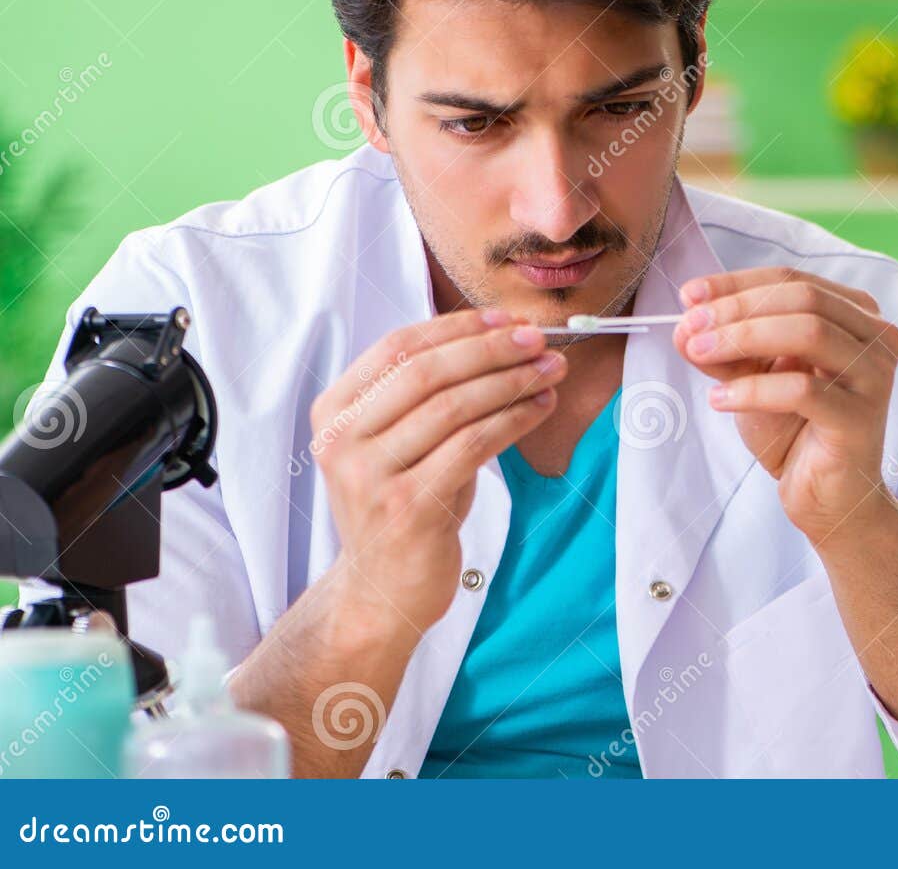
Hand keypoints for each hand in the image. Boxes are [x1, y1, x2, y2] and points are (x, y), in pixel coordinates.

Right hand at [309, 308, 566, 634]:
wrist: (383, 590)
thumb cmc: (404, 504)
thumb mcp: (401, 442)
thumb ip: (430, 393)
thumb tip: (504, 337)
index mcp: (334, 411)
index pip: (397, 348)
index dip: (457, 327)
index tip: (506, 319)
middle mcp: (342, 440)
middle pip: (427, 372)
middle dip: (491, 349)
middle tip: (540, 339)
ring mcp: (371, 475)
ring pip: (454, 406)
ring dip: (512, 381)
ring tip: (551, 369)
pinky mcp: (408, 506)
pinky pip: (473, 446)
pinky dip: (514, 419)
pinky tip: (541, 406)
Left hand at [674, 267, 897, 544]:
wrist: (828, 499)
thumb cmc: (796, 431)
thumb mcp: (754, 377)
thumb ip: (727, 348)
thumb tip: (685, 324)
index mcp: (857, 315)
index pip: (793, 281)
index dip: (737, 284)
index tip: (689, 296)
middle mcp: (877, 337)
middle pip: (802, 298)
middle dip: (737, 308)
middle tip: (689, 326)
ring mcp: (875, 376)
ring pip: (808, 333)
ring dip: (742, 338)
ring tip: (698, 353)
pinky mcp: (861, 418)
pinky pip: (802, 389)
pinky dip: (753, 389)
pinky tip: (719, 400)